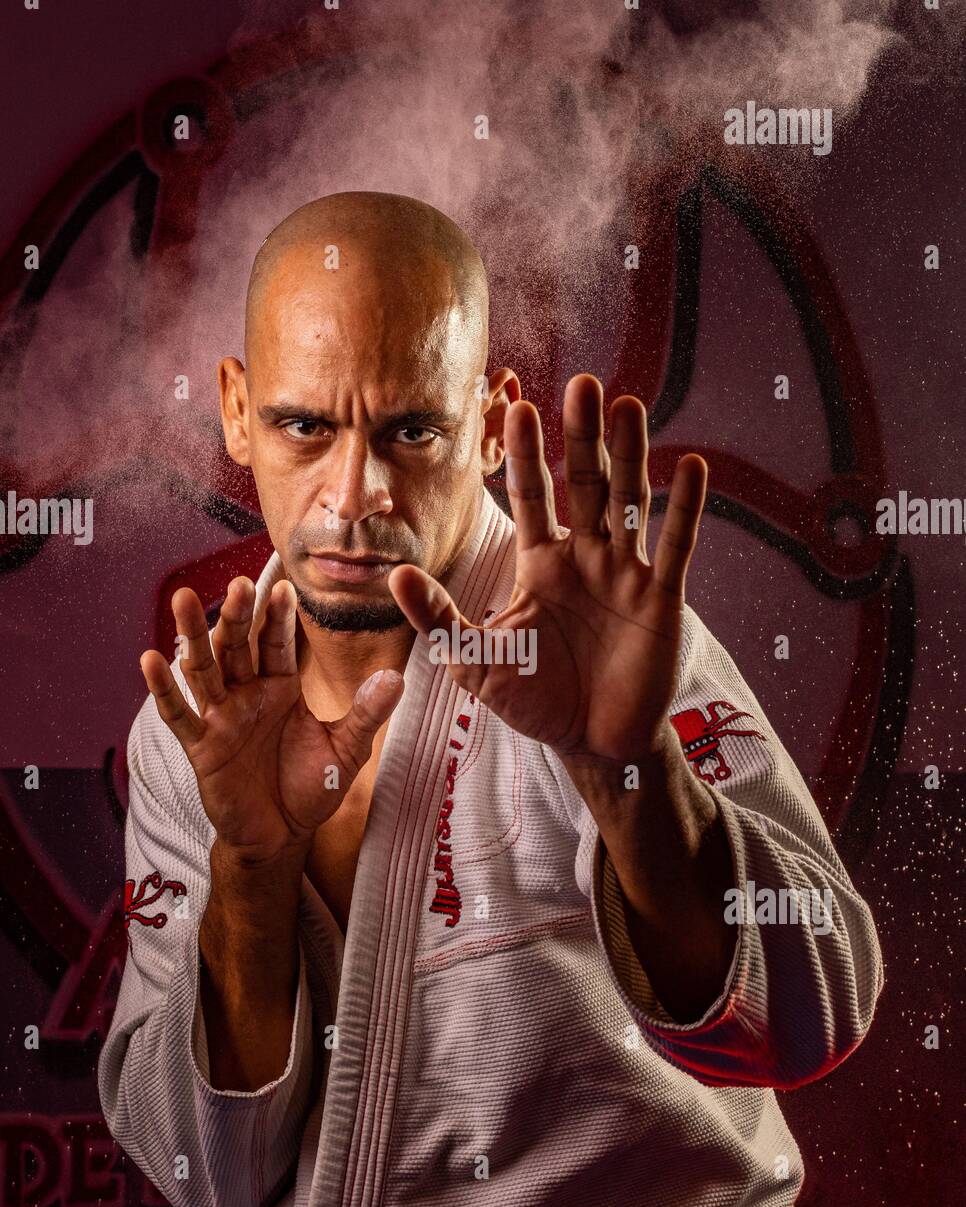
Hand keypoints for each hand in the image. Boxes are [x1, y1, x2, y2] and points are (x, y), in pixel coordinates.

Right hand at [138, 577, 403, 861]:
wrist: (282, 835)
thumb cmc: (311, 788)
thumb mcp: (346, 749)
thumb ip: (366, 713)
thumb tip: (397, 677)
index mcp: (281, 687)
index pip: (278, 644)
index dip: (279, 618)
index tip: (284, 587)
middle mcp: (247, 695)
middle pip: (237, 647)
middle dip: (238, 616)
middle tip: (239, 584)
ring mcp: (221, 719)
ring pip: (203, 670)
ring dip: (193, 636)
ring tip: (184, 599)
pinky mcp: (201, 748)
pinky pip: (180, 716)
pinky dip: (164, 690)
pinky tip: (151, 660)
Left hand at [389, 374, 705, 765]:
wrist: (592, 744)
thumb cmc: (535, 700)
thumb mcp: (476, 660)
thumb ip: (439, 618)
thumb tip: (393, 573)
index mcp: (541, 563)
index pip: (531, 496)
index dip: (526, 454)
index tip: (517, 406)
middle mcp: (585, 557)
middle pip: (585, 483)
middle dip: (582, 436)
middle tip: (582, 384)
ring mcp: (626, 573)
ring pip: (630, 502)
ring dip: (631, 454)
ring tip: (629, 406)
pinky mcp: (662, 599)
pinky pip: (675, 547)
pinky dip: (685, 509)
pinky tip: (693, 468)